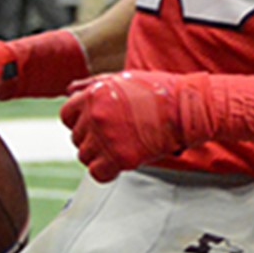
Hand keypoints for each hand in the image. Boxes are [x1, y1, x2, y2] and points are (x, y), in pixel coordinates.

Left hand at [59, 71, 253, 182]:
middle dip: (92, 138)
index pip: (66, 115)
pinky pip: (97, 173)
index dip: (80, 120)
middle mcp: (95, 116)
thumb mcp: (123, 79)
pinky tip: (119, 162)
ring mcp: (106, 137)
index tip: (96, 123)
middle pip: (76, 137)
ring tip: (119, 147)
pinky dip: (105, 171)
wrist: (187, 107)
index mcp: (93, 95)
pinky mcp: (120, 158)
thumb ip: (93, 85)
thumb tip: (68, 89)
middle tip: (115, 136)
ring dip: (99, 155)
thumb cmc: (158, 90)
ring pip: (85, 156)